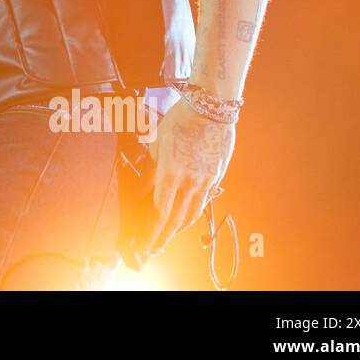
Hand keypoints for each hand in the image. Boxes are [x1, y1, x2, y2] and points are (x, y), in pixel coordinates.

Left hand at [142, 100, 235, 256]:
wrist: (210, 109)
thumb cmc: (179, 121)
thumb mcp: (157, 144)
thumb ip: (152, 171)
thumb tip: (146, 190)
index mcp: (170, 174)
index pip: (159, 213)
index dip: (151, 232)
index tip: (144, 245)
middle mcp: (189, 183)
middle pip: (174, 219)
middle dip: (162, 237)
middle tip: (153, 249)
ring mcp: (205, 182)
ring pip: (191, 214)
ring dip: (178, 229)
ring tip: (168, 237)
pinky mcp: (216, 177)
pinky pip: (203, 201)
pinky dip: (193, 213)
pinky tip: (187, 217)